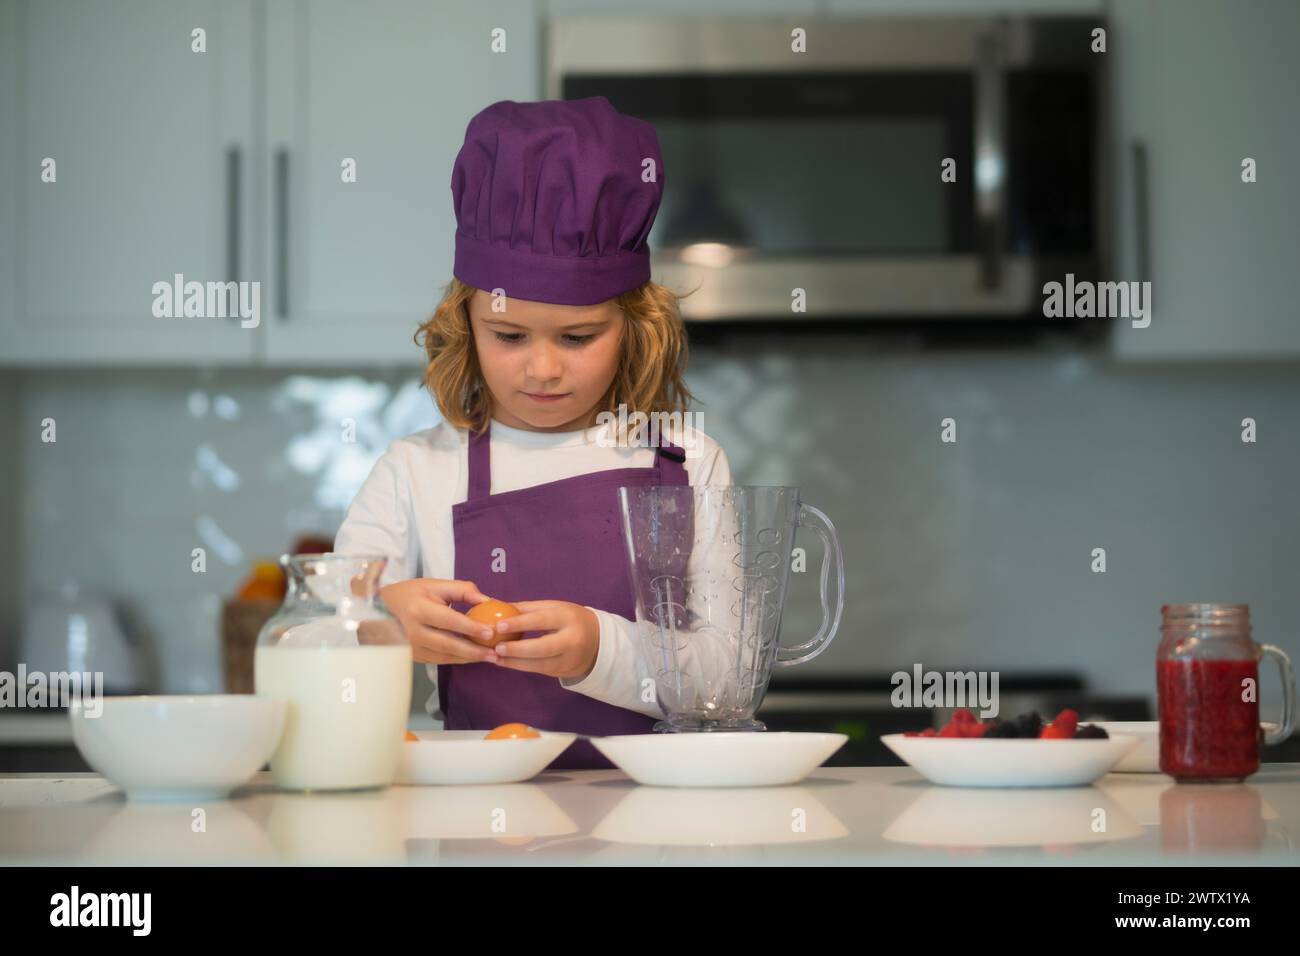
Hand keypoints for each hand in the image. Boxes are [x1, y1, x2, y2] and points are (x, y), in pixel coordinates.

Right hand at [379, 578, 500, 665]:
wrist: (379, 610)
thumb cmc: (410, 594)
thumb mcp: (434, 585)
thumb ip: (462, 590)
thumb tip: (488, 601)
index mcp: (418, 610)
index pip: (449, 621)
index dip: (470, 627)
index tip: (490, 632)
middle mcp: (413, 632)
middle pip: (448, 644)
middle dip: (473, 650)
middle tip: (494, 653)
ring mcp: (411, 648)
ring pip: (444, 657)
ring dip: (468, 659)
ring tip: (489, 658)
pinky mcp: (413, 657)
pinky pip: (439, 661)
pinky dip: (457, 660)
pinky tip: (472, 658)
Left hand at [490, 601, 599, 681]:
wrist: (598, 642)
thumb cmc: (570, 620)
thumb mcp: (555, 608)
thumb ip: (528, 608)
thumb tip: (497, 604)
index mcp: (567, 617)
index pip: (542, 620)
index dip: (520, 623)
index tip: (499, 625)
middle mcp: (570, 639)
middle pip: (543, 647)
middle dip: (518, 649)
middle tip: (497, 647)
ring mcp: (568, 658)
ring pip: (540, 663)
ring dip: (515, 662)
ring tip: (495, 657)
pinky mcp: (562, 671)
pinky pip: (538, 670)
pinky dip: (519, 667)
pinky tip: (503, 662)